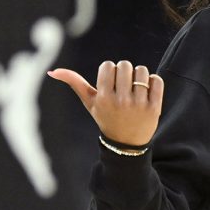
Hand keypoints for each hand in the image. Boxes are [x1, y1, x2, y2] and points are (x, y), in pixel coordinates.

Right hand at [48, 61, 163, 145]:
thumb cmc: (106, 117)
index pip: (108, 65)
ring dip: (139, 76)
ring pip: (142, 70)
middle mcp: (120, 101)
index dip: (110, 71)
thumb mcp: (89, 103)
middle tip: (123, 86)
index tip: (110, 83)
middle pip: (125, 65)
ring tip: (135, 89)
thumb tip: (52, 71)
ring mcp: (138, 105)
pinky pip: (157, 80)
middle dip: (124, 72)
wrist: (126, 144)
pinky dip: (153, 82)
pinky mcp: (154, 108)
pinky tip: (147, 92)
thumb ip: (74, 83)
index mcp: (103, 98)